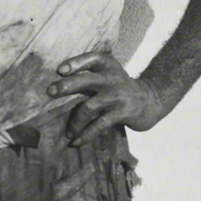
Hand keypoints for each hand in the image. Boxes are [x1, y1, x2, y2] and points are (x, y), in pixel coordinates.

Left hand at [48, 51, 165, 145]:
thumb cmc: (119, 87)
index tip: (60, 70)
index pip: (92, 58)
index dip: (76, 62)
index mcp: (108, 66)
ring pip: (90, 106)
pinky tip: (76, 141)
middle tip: (50, 92)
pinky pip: (100, 124)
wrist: (150, 100)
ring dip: (75, 121)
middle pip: (86, 80)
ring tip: (67, 132)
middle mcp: (112, 79)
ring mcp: (117, 96)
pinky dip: (87, 134)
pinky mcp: (122, 113)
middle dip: (66, 86)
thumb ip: (90, 73)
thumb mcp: (109, 74)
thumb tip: (56, 84)